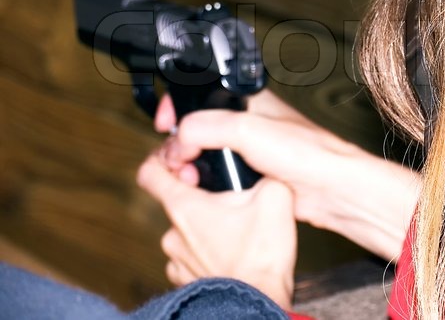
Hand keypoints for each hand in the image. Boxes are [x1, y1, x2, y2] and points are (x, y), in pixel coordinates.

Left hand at [137, 154, 295, 308]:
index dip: (163, 158)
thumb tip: (265, 166)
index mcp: (185, 206)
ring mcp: (176, 259)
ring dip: (207, 227)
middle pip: (177, 201)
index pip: (150, 171)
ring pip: (187, 231)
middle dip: (204, 197)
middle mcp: (172, 232)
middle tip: (234, 201)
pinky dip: (208, 253)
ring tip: (239, 231)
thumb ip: (265, 173)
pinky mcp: (184, 281)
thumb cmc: (262, 255)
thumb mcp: (276, 198)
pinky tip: (232, 254)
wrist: (258, 304)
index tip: (180, 158)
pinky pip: (191, 258)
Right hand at [155, 89, 420, 260]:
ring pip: (203, 154)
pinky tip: (203, 190)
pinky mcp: (250, 176)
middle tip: (176, 159)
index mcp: (247, 99)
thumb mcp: (246, 129)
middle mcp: (247, 122)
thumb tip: (178, 139)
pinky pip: (216, 177)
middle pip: (196, 128)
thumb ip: (205, 127)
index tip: (165, 125)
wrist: (330, 190)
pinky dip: (205, 184)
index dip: (177, 108)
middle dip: (179, 144)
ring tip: (188, 177)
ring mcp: (248, 150)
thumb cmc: (305, 152)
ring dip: (189, 166)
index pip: (200, 93)